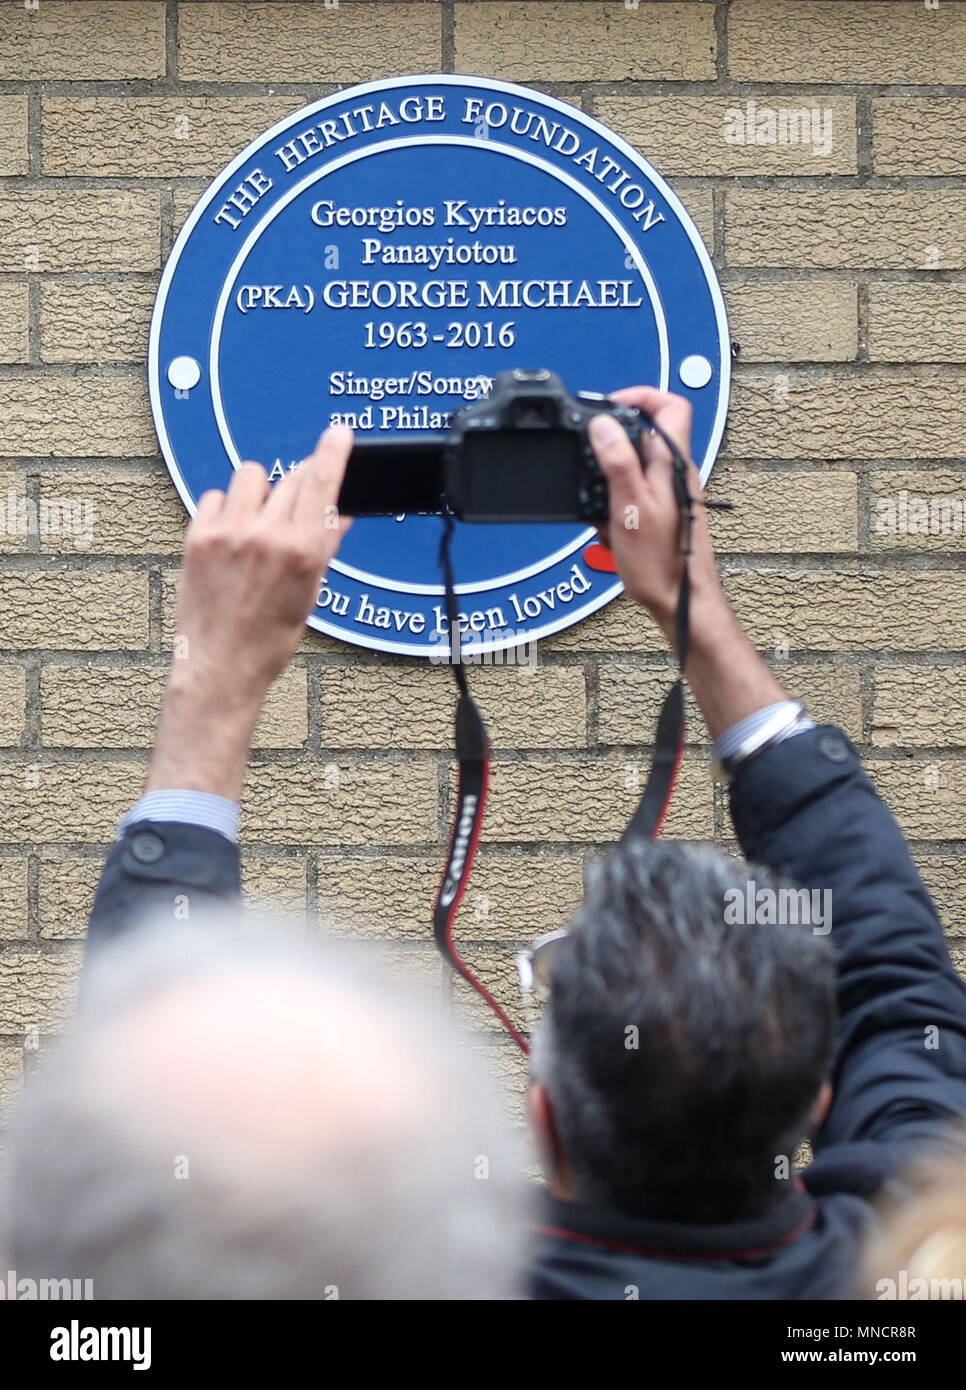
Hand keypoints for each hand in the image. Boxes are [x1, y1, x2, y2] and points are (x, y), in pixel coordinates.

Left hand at [146, 426, 352, 798]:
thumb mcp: (309, 594)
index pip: (321, 484)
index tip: (339, 432)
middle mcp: (265, 535)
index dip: (333, 452)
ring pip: (251, 477)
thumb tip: (341, 515)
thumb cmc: (270, 640)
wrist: (220, 667)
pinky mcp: (197, 537)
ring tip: (257, 523)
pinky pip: (215, 497)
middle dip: (297, 490)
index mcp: (301, 551)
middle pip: (290, 480)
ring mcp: (228, 533)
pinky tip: (230, 536)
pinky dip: (225, 509)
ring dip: (260, 492)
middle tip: (292, 516)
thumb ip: (325, 547)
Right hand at [589, 387, 722, 643]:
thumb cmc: (663, 562)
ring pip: (631, 471)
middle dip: (609, 453)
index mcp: (672, 463)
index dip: (639, 396)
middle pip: (642, 437)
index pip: (670, 406)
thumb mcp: (630, 507)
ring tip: (604, 513)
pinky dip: (614, 510)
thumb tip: (604, 424)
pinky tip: (611, 530)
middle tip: (592, 469)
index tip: (609, 407)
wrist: (681, 601)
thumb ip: (618, 462)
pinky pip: (630, 497)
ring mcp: (668, 493)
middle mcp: (674, 473)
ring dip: (608, 488)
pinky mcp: (660, 513)